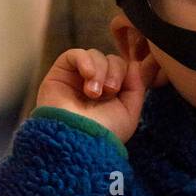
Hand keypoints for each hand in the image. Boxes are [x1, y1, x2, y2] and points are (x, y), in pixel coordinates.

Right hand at [36, 48, 159, 144]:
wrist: (78, 141)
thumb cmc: (103, 132)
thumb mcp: (129, 111)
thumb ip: (136, 86)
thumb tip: (136, 63)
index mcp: (111, 94)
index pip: (124, 68)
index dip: (128, 71)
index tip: (123, 88)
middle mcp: (94, 84)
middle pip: (112, 59)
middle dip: (115, 72)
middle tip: (110, 91)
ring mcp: (76, 79)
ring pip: (95, 56)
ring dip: (100, 71)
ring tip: (94, 93)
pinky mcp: (59, 74)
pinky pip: (75, 54)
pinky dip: (85, 61)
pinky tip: (87, 76)